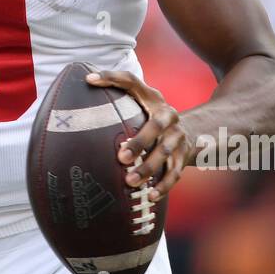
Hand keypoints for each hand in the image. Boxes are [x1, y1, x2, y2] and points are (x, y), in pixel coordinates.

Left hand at [85, 69, 195, 202]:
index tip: (89, 80)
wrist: (190, 132)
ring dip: (149, 168)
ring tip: (130, 181)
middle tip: (121, 157)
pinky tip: (151, 196)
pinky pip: (175, 172)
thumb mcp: (139, 105)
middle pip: (156, 126)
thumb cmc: (151, 120)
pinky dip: (164, 185)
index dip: (111, 77)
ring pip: (166, 152)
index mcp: (152, 98)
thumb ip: (116, 99)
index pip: (131, 81)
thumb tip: (83, 86)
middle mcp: (168, 115)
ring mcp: (178, 136)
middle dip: (139, 142)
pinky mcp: (184, 155)